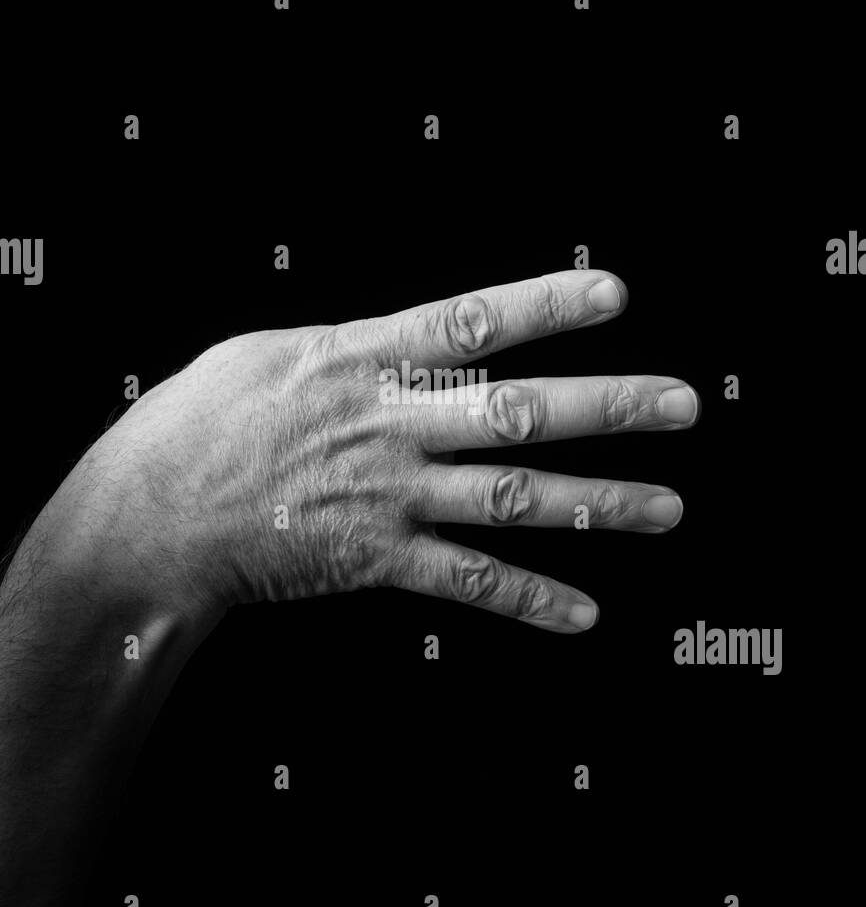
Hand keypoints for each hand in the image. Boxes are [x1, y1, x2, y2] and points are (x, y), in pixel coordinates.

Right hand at [92, 268, 698, 632]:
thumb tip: (406, 342)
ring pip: (511, 498)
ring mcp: (387, 495)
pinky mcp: (374, 558)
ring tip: (669, 509)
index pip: (471, 322)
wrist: (146, 519)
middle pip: (517, 409)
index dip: (545, 304)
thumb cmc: (197, 425)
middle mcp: (388, 423)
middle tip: (685, 404)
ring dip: (597, 505)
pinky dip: (528, 599)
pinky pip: (467, 582)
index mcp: (359, 358)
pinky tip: (584, 614)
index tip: (616, 292)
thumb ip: (349, 347)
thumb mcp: (268, 354)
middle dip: (608, 406)